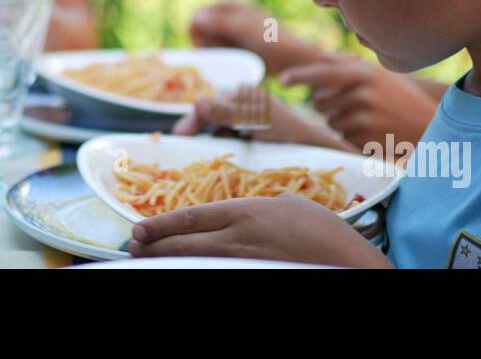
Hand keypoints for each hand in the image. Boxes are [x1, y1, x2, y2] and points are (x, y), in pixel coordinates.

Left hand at [127, 194, 391, 266]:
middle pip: (184, 243)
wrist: (347, 260)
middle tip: (133, 246)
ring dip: (168, 261)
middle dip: (155, 245)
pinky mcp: (251, 275)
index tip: (139, 228)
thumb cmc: (323, 229)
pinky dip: (195, 272)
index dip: (161, 225)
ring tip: (147, 259)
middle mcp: (237, 237)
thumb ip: (258, 206)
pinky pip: (214, 274)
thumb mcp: (287, 204)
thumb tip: (241, 213)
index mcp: (244, 212)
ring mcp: (243, 261)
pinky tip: (183, 272)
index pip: (190, 217)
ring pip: (194, 262)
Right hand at [172, 90, 352, 150]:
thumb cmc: (293, 134)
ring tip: (196, 156)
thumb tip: (198, 103)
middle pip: (211, 115)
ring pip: (219, 129)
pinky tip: (217, 160)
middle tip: (182, 146)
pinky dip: (222, 147)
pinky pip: (230, 139)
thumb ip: (229, 112)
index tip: (179, 136)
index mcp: (245, 96)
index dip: (192, 120)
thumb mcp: (259, 122)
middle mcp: (245, 104)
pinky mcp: (254, 136)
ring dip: (208, 140)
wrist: (322, 150)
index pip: (209, 104)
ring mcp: (250, 120)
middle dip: (196, 129)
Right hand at [189, 0, 323, 75]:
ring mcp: (231, 32)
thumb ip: (217, 22)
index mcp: (228, 5)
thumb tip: (195, 19)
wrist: (290, 58)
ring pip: (208, 44)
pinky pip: (219, 53)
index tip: (210, 46)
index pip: (197, 18)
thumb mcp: (243, 28)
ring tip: (236, 56)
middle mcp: (226, 16)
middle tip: (227, 51)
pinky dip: (223, 58)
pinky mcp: (235, 47)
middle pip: (201, 32)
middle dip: (209, 44)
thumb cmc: (269, 40)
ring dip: (217, 53)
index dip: (198, 34)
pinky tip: (237, 60)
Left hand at [281, 53, 437, 150]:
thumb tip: (317, 57)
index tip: (282, 79)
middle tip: (353, 103)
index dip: (300, 76)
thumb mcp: (378, 74)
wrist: (429, 126)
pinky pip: (342, 137)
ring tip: (368, 117)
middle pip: (320, 102)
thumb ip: (347, 64)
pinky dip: (352, 135)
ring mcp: (365, 118)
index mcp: (364, 73)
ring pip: (330, 121)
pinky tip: (373, 131)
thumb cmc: (400, 97)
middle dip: (328, 104)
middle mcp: (363, 94)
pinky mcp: (366, 139)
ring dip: (341, 121)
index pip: (323, 73)